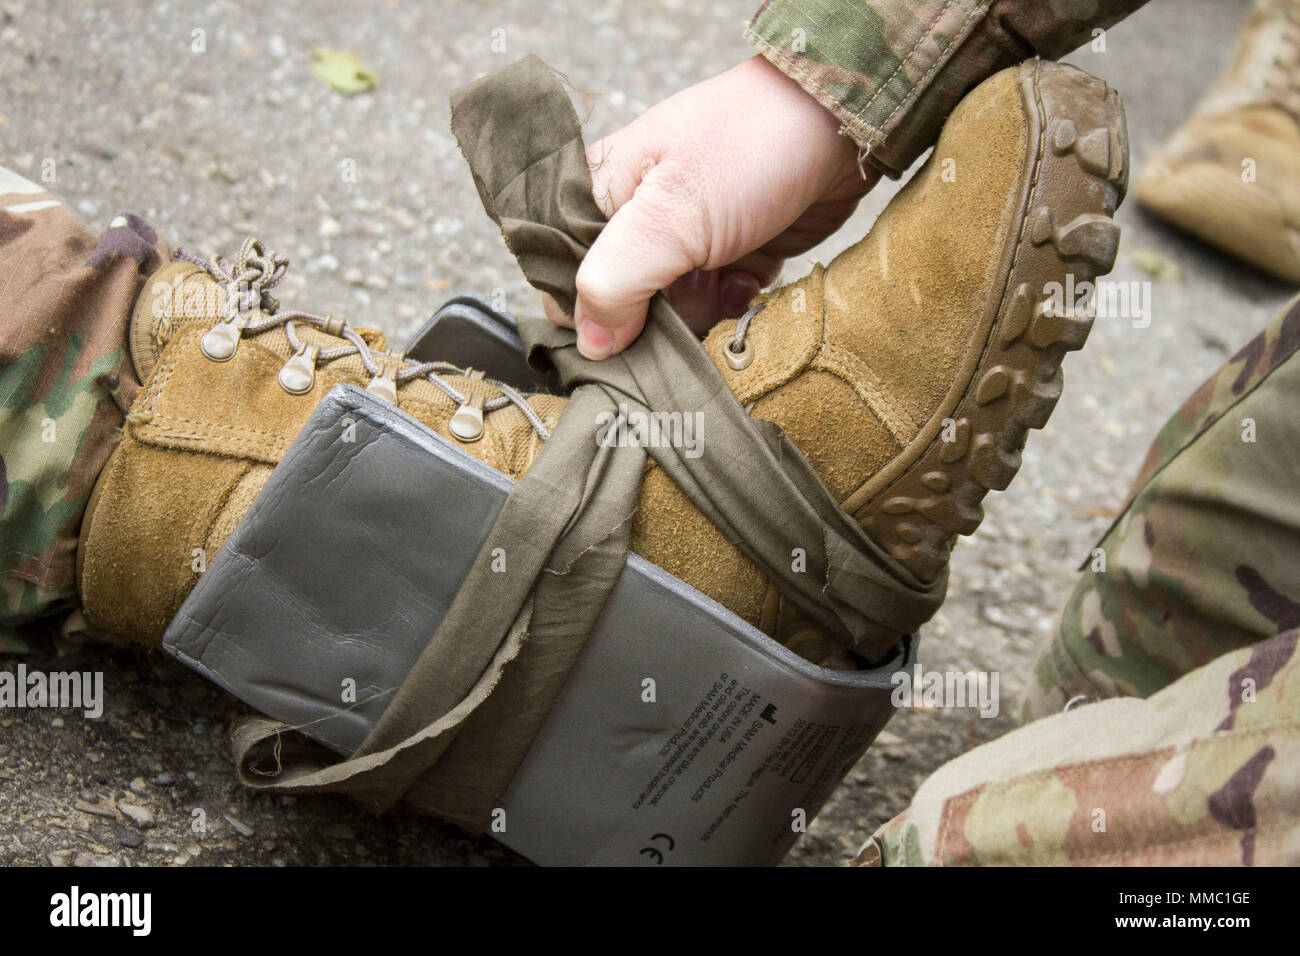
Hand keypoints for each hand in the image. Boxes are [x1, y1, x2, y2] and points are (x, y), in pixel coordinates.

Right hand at [544, 54, 878, 358]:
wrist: (842, 125)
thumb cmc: (749, 148)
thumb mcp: (668, 216)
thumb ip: (615, 282)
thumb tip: (588, 344)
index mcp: (597, 196)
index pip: (563, 278)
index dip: (588, 315)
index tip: (623, 332)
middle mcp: (634, 220)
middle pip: (617, 306)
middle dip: (654, 318)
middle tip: (689, 296)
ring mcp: (683, 241)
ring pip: (669, 314)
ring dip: (700, 311)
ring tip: (726, 277)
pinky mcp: (728, 256)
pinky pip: (714, 306)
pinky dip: (733, 303)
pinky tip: (750, 280)